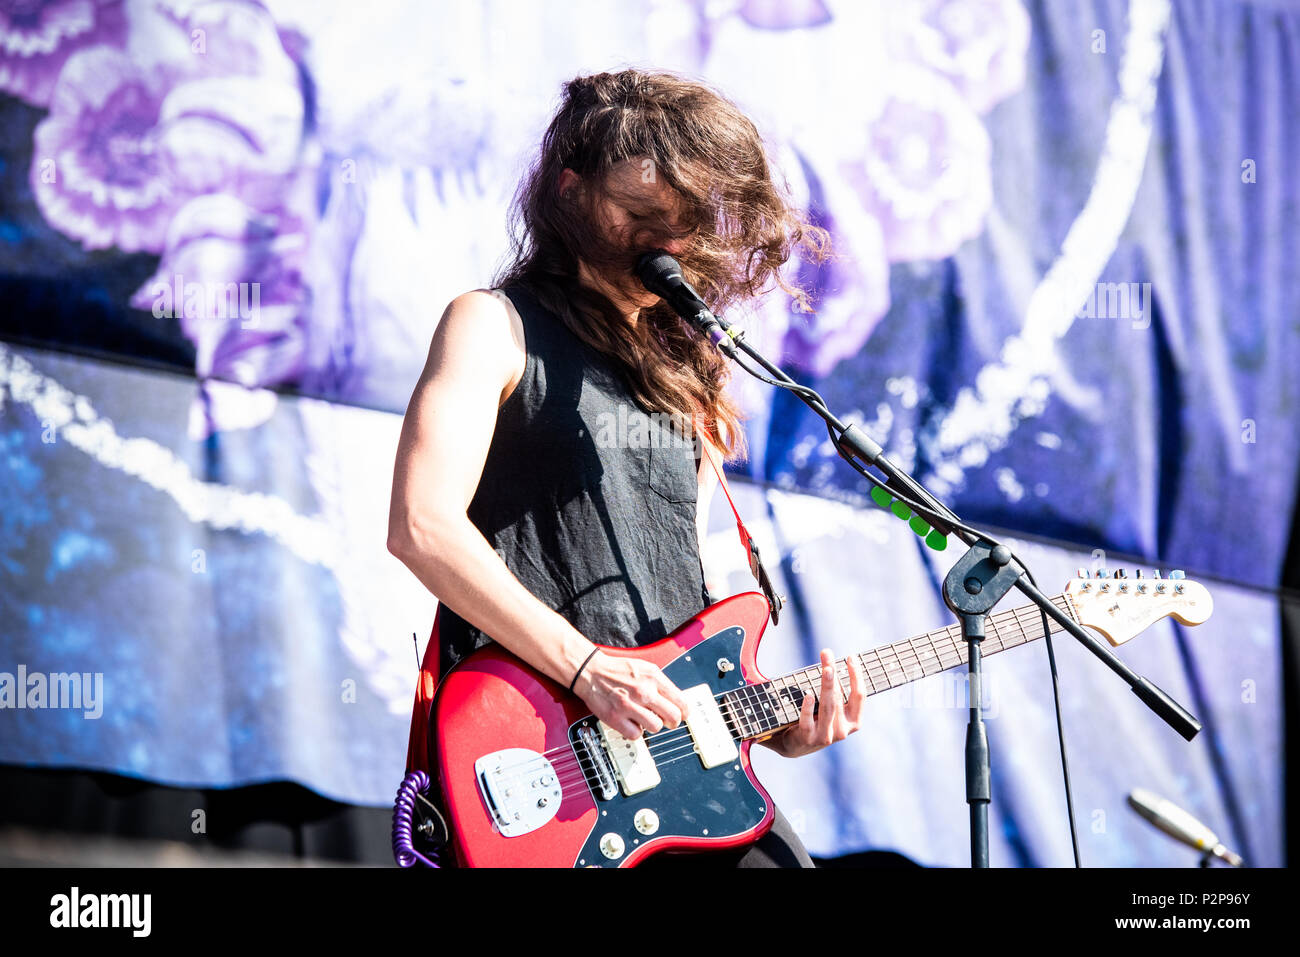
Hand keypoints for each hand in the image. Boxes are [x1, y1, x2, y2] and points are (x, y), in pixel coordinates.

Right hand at [573, 649, 690, 739]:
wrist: (591, 672)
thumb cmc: (617, 670)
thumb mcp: (645, 668)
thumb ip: (661, 683)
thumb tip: (677, 701)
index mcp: (653, 678)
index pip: (680, 701)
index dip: (684, 712)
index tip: (682, 715)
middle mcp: (643, 691)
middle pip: (673, 717)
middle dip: (672, 722)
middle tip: (667, 721)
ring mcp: (629, 706)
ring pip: (656, 727)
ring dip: (652, 725)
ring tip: (645, 718)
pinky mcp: (616, 718)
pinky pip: (636, 735)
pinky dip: (635, 731)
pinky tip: (632, 722)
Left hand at [761, 649, 862, 757]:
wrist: (797, 744)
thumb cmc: (818, 719)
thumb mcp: (832, 705)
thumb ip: (833, 683)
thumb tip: (827, 653)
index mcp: (854, 721)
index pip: (859, 695)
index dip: (856, 675)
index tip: (851, 657)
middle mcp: (843, 730)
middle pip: (840, 697)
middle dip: (834, 674)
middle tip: (828, 654)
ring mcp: (826, 736)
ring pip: (828, 707)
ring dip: (826, 686)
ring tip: (826, 669)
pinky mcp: (808, 738)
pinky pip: (808, 721)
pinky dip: (809, 708)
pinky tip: (808, 695)